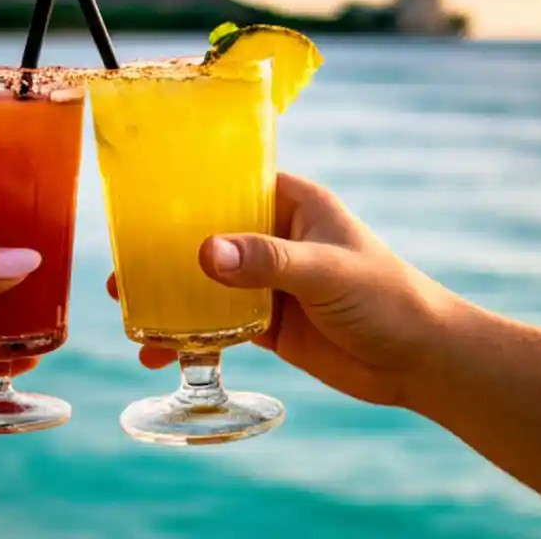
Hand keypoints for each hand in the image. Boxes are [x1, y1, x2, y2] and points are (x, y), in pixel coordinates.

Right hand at [108, 173, 460, 406]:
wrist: (421, 361)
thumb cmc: (388, 298)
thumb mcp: (326, 271)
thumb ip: (267, 262)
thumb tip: (203, 252)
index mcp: (291, 202)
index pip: (228, 180)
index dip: (184, 187)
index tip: (137, 198)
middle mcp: (274, 236)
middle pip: (205, 234)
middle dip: (161, 253)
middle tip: (120, 271)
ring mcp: (268, 281)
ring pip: (204, 282)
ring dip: (168, 298)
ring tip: (128, 314)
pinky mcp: (268, 323)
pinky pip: (216, 323)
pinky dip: (188, 336)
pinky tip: (161, 354)